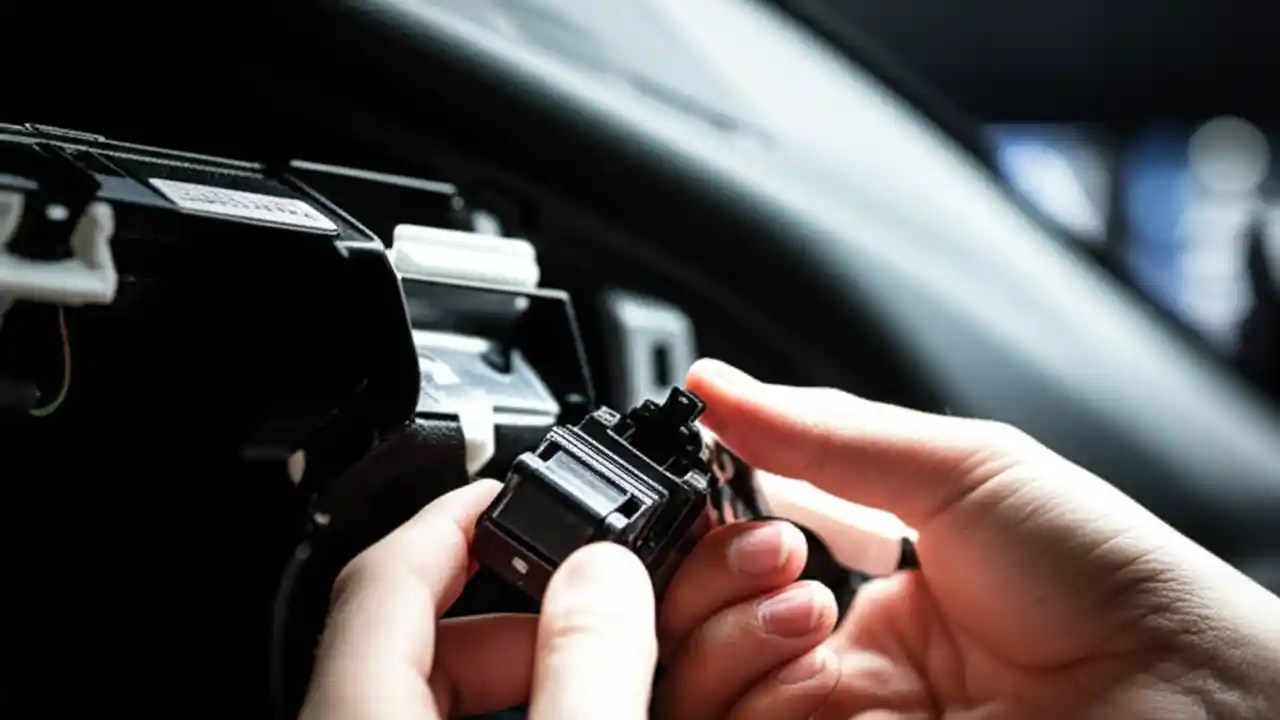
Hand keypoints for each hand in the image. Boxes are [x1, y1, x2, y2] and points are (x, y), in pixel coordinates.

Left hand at [299, 479, 657, 719]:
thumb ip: (587, 669)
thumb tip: (607, 575)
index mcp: (358, 716)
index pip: (381, 574)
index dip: (454, 516)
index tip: (511, 488)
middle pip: (406, 631)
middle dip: (509, 605)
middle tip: (593, 608)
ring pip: (417, 688)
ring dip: (507, 666)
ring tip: (589, 675)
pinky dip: (492, 713)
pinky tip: (550, 719)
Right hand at [659, 359, 1279, 718]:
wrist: (1180, 687)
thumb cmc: (1101, 576)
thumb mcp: (957, 469)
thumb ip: (824, 434)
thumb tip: (713, 384)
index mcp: (861, 579)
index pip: (732, 553)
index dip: (708, 522)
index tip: (717, 482)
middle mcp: (840, 657)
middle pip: (699, 624)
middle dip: (709, 573)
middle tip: (772, 542)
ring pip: (702, 686)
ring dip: (727, 629)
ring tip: (804, 596)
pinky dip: (757, 687)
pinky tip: (816, 650)